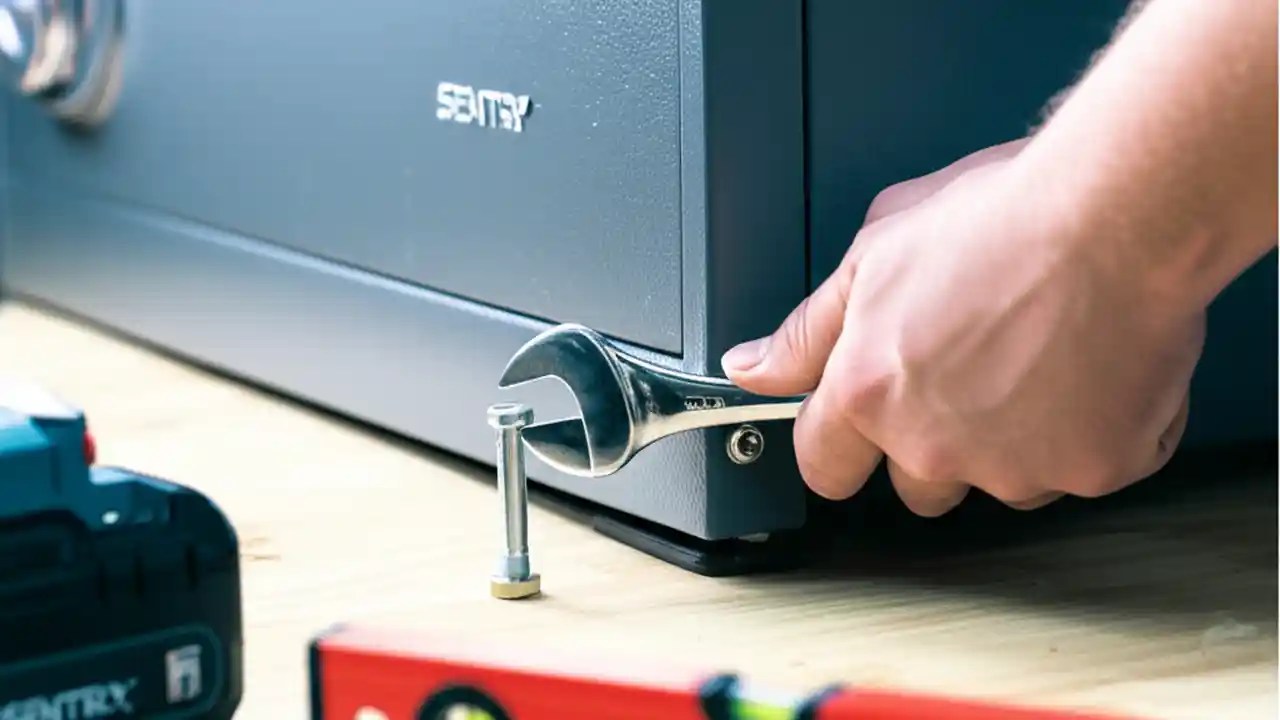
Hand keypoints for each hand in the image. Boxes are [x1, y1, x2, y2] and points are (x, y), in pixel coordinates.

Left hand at [721, 139, 1206, 515]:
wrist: (1119, 213)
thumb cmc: (1001, 216)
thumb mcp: (872, 255)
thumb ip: (806, 330)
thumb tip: (749, 368)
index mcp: (867, 394)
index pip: (823, 466)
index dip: (839, 447)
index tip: (857, 434)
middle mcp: (934, 446)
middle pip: (918, 487)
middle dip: (936, 443)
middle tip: (975, 370)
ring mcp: (1017, 466)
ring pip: (1006, 482)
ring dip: (1018, 441)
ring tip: (1044, 355)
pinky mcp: (1095, 470)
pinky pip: (1087, 467)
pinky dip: (1095, 428)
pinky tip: (1097, 364)